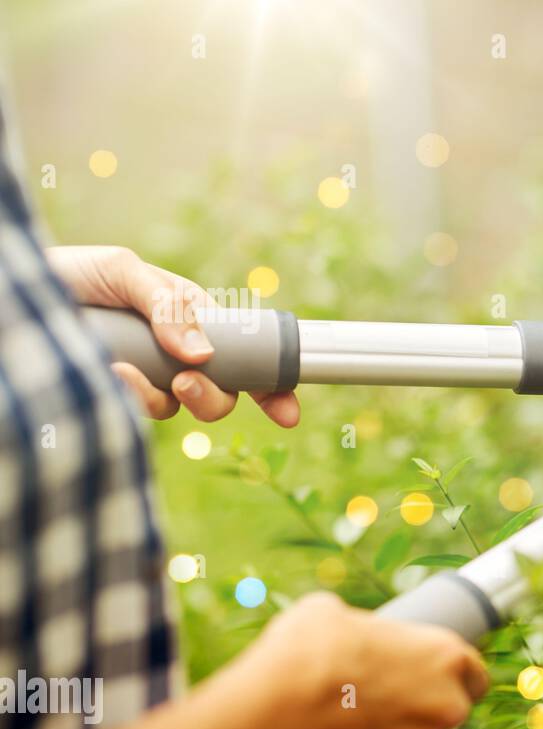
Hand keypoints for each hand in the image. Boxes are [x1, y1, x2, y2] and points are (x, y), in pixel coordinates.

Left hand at [45, 245, 298, 425]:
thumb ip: (168, 307)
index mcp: (192, 320)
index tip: (287, 413)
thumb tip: (202, 356)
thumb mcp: (124, 271)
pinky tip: (109, 371)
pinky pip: (139, 411)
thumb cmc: (71, 272)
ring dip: (159, 395)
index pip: (245, 356)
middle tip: (186, 382)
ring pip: (180, 407)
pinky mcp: (116, 395)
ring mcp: (146, 378)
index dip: (271, 386)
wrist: (16, 290)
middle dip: (214, 398)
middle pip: (221, 393)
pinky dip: (129, 395)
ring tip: (124, 370)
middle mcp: (175, 354)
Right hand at [232, 592, 488, 728]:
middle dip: (422, 709)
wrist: (279, 708)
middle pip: (448, 713)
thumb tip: (348, 632)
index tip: (437, 680)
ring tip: (348, 723)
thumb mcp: (335, 613)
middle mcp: (446, 707)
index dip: (457, 679)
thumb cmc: (310, 649)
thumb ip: (362, 627)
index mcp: (446, 658)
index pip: (476, 676)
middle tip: (381, 698)